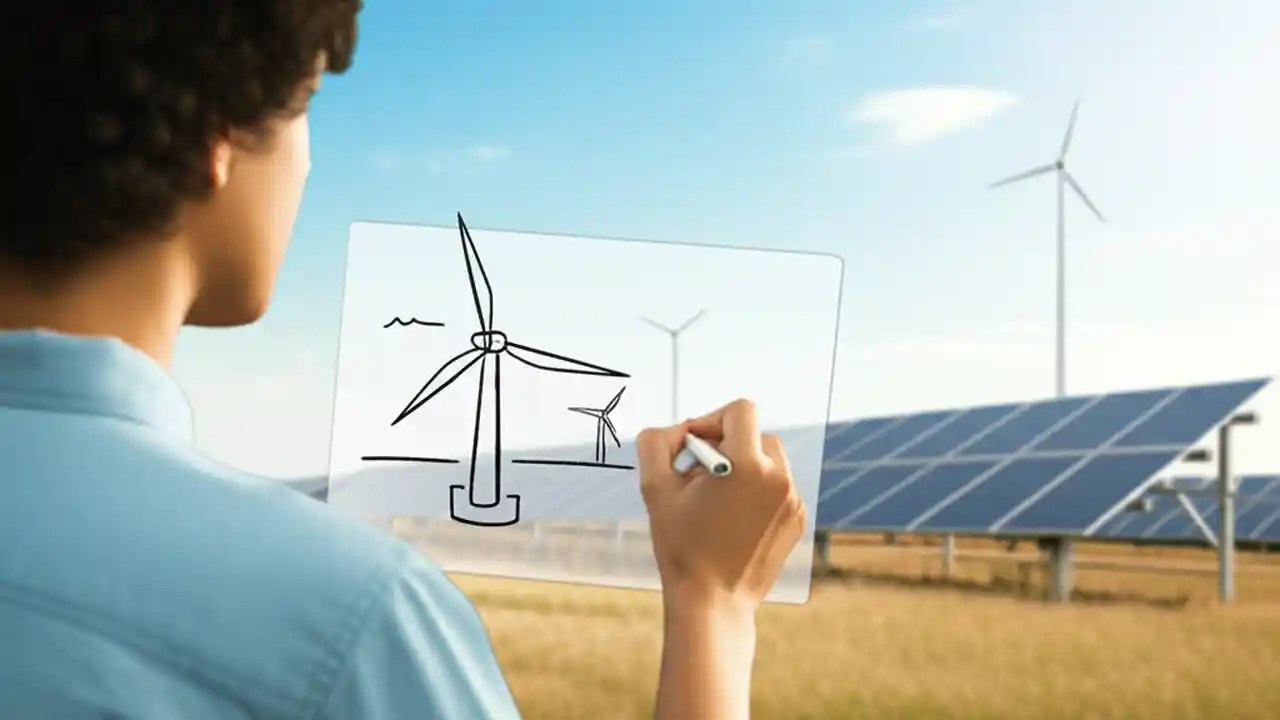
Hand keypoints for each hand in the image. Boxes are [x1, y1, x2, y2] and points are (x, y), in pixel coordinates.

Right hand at [636, 398, 806, 613]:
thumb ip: (657, 443)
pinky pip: (778, 488)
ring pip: (768, 461)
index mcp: (747, 464)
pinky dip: (757, 492)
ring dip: (743, 467)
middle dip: (726, 445)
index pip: (740, 410)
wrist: (713, 602)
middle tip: (698, 475)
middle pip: (755, 434)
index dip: (712, 419)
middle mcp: (778, 478)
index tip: (694, 445)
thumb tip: (676, 431)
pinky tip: (733, 518)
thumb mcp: (655, 488)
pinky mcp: (797, 520)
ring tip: (716, 498)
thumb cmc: (681, 546)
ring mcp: (792, 500)